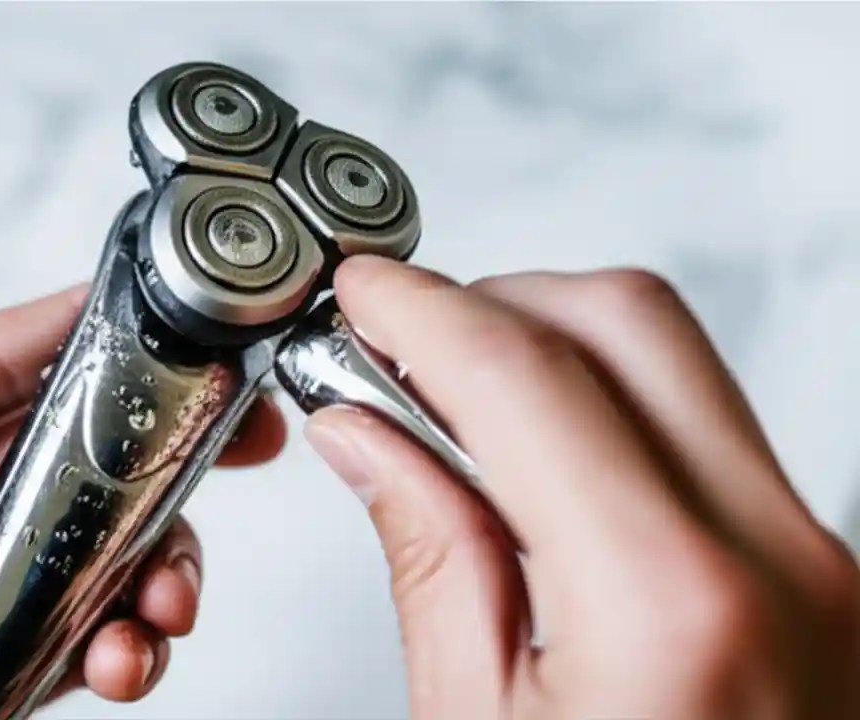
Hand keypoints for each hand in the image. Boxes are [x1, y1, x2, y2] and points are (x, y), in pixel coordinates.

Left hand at [0, 285, 285, 718]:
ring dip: (153, 558)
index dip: (63, 330)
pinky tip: (124, 657)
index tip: (148, 314)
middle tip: (218, 444)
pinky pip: (83, 639)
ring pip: (93, 546)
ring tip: (162, 598)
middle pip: (59, 453)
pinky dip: (130, 643)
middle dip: (149, 447)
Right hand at [307, 257, 858, 718]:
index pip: (523, 371)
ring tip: (449, 402)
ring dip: (550, 348)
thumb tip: (366, 433)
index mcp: (673, 605)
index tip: (361, 293)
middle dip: (494, 298)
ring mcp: (823, 563)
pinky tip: (529, 457)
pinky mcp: (826, 575)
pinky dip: (604, 409)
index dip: (419, 308)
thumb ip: (428, 550)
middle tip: (398, 342)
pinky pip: (706, 434)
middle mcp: (780, 561)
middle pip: (626, 322)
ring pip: (676, 364)